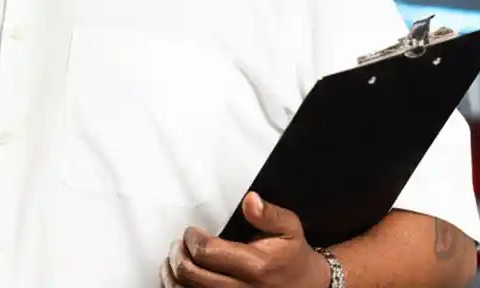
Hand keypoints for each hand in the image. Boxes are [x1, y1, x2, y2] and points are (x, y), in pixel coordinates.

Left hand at [161, 192, 330, 287]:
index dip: (192, 239)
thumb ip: (268, 214)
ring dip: (171, 274)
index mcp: (256, 267)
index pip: (208, 253)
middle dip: (177, 254)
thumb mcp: (289, 229)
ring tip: (174, 260)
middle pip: (190, 274)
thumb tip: (250, 200)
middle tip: (179, 244)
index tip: (192, 232)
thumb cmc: (292, 259)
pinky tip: (178, 279)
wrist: (307, 287)